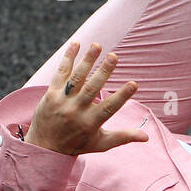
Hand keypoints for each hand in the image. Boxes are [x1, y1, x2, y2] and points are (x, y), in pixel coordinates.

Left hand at [23, 42, 150, 154]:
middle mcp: (76, 111)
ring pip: (76, 78)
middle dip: (103, 72)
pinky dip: (68, 58)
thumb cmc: (77, 144)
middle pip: (91, 89)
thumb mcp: (100, 144)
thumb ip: (123, 137)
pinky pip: (61, 73)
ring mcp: (62, 101)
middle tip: (114, 56)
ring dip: (87, 60)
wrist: (44, 147)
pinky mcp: (51, 93)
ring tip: (97, 45)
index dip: (122, 96)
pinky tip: (76, 44)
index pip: (108, 107)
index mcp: (90, 123)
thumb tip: (146, 137)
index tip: (134, 83)